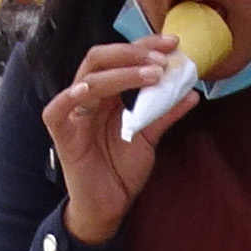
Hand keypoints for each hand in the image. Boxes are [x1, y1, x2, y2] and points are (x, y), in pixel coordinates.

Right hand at [41, 41, 191, 244]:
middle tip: (163, 57)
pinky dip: (70, 97)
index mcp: (107, 94)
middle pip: (102, 59)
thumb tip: (192, 92)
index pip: (121, 58)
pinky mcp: (61, 135)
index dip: (144, 47)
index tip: (173, 43)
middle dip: (133, 53)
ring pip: (89, 79)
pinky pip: (58, 110)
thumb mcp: (149, 137)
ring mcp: (73, 114)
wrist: (109, 206)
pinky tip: (88, 90)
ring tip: (153, 74)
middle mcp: (88, 98)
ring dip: (122, 73)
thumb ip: (165, 113)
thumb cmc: (122, 170)